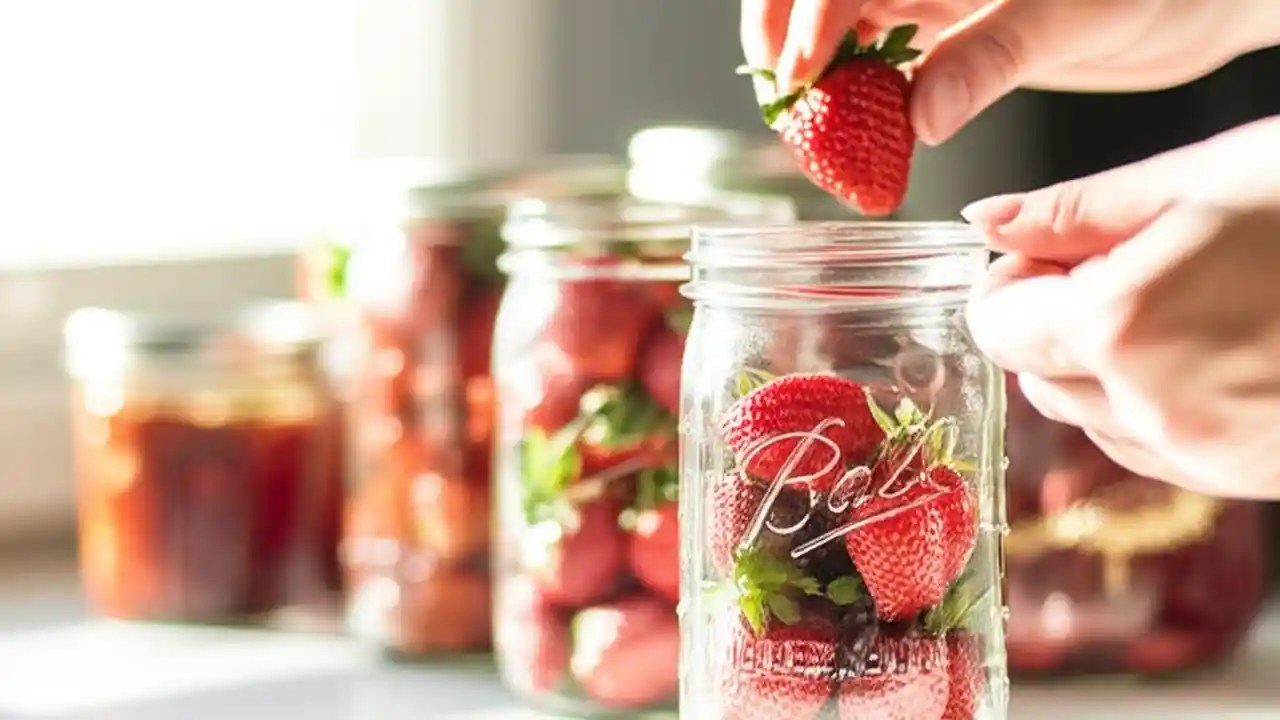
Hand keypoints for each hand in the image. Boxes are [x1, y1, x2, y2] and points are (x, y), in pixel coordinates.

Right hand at [741, 0, 1279, 143]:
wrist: (1191, 8)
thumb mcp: (1069, 16)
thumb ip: (989, 59)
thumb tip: (918, 116)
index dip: (810, 17)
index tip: (802, 77)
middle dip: (786, 41)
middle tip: (783, 101)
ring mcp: (928, 3)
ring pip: (840, 34)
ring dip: (817, 82)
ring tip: (812, 133)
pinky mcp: (941, 42)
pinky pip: (877, 73)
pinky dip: (857, 108)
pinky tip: (854, 142)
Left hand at [964, 116, 1279, 497]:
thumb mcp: (1210, 179)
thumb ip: (1078, 211)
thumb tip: (989, 221)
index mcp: (1125, 325)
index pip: (993, 324)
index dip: (1011, 280)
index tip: (1050, 249)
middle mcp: (1151, 408)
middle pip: (1032, 372)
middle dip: (1053, 319)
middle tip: (1125, 262)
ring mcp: (1201, 456)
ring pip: (1086, 413)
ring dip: (1101, 360)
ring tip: (1186, 298)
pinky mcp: (1243, 480)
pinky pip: (1148, 445)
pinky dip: (1150, 398)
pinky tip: (1215, 345)